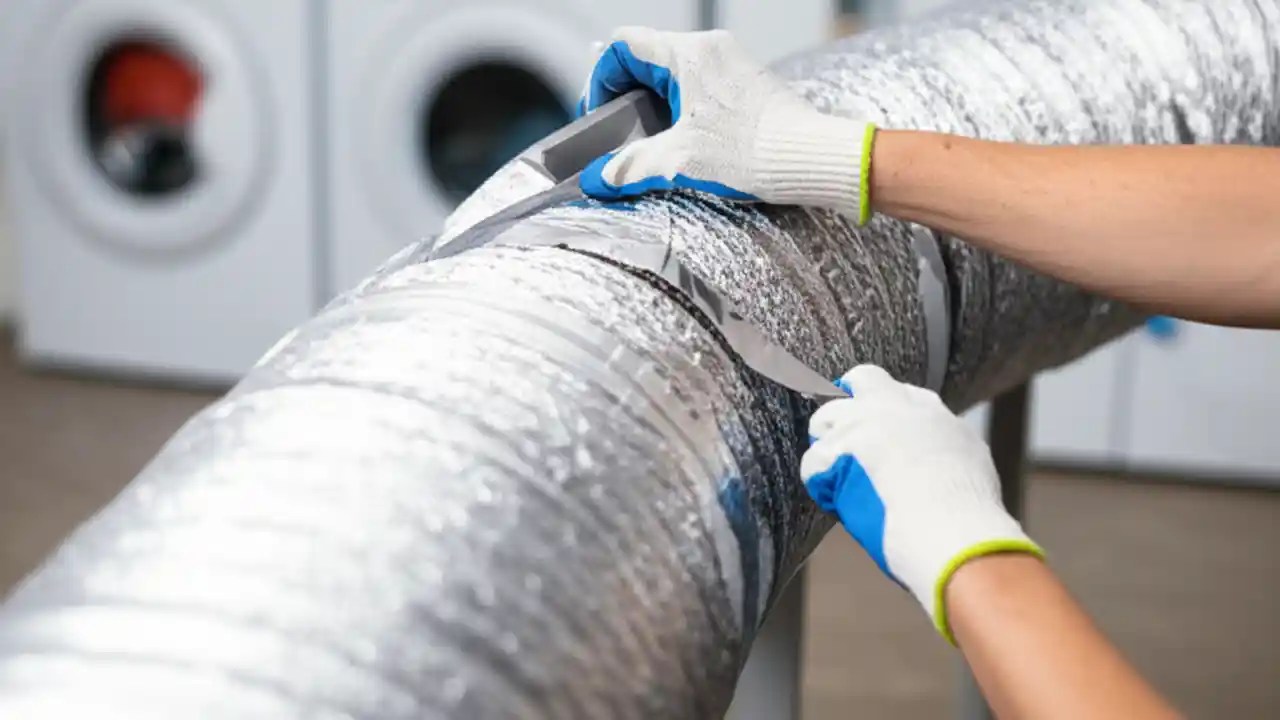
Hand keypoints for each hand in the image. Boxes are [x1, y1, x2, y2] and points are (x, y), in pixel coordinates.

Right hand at [578, 27, 876, 222]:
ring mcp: (732, 63)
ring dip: (656, 106)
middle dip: (627, 97)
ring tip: (656, 144)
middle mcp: (710, 49)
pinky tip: (690, 144)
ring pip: (675, 73)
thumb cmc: (752, 151)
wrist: (811, 158)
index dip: (601, 80)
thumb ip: (630, 168)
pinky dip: (684, 110)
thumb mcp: (678, 162)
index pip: (623, 46)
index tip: (601, 115)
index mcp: (688, 54)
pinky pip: (702, 85)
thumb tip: (597, 179)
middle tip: (623, 134)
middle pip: (648, 59)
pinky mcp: (748, 83)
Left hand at [801, 365, 1042, 641]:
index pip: (899, 390)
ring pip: (823, 418)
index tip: (880, 426)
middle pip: (860, 380)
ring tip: (841, 478)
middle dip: (848, 402)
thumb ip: (945, 446)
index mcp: (929, 410)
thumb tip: (935, 457)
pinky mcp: (834, 453)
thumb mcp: (970, 460)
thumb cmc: (968, 510)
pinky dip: (821, 486)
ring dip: (827, 445)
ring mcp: (860, 426)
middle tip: (845, 434)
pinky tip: (840, 504)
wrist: (952, 530)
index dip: (884, 407)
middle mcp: (892, 407)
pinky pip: (811, 464)